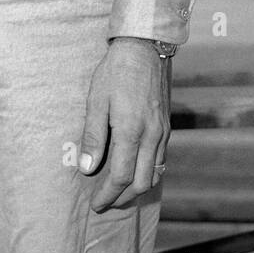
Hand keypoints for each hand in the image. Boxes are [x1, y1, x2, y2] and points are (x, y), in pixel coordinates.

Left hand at [77, 38, 170, 210]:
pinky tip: (133, 171)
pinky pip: (160, 161)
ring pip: (154, 174)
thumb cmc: (115, 72)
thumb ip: (92, 136)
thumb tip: (86, 168)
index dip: (107, 194)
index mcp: (131, 131)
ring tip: (117, 192)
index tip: (95, 203)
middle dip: (122, 198)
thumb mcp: (96, 101)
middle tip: (104, 202)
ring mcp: (162, 134)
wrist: (144, 49)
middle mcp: (152, 137)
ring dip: (136, 189)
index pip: (121, 176)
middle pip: (141, 183)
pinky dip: (147, 174)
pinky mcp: (166, 128)